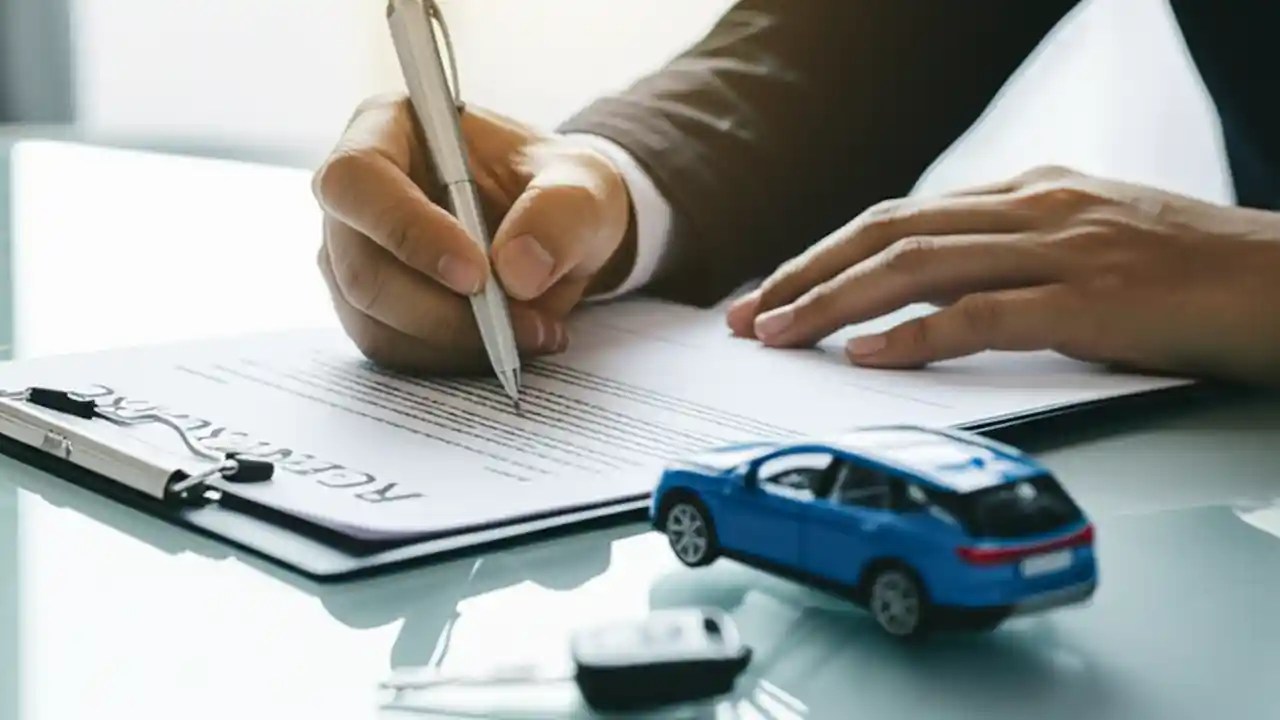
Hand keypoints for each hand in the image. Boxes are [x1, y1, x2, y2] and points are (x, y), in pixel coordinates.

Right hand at [313, 94, 632, 372]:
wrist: (558, 230)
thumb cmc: (557, 188)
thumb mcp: (585, 184)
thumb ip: (561, 213)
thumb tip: (517, 271)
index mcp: (385, 129)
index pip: (356, 180)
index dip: (406, 231)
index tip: (476, 275)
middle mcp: (354, 196)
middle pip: (361, 268)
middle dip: (444, 312)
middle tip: (522, 324)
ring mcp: (354, 256)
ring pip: (376, 321)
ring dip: (457, 343)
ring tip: (534, 333)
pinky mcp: (371, 309)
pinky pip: (395, 350)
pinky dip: (454, 359)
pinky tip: (511, 343)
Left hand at [727, 166, 1279, 384]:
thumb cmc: (1191, 272)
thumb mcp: (1086, 244)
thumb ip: (1012, 256)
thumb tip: (932, 293)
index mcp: (1027, 194)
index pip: (900, 217)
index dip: (827, 254)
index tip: (774, 288)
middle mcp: (1031, 209)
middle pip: (887, 232)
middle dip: (805, 274)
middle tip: (746, 313)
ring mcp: (1058, 250)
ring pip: (915, 266)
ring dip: (833, 303)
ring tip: (776, 334)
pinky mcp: (1090, 302)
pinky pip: (981, 315)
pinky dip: (914, 336)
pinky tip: (865, 355)